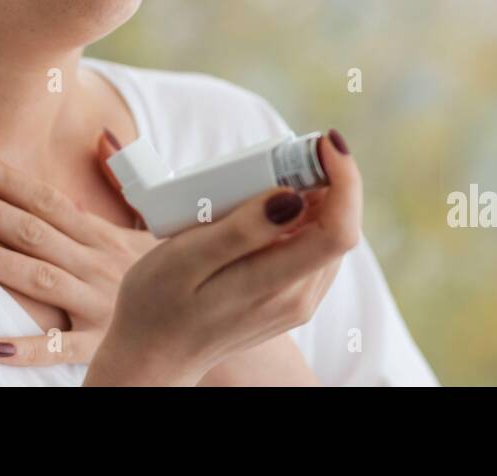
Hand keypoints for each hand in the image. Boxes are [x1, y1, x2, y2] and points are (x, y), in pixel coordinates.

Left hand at [0, 130, 159, 365]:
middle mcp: (95, 264)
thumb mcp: (149, 221)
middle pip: (33, 231)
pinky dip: (29, 348)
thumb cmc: (168, 269)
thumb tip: (104, 135)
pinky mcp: (100, 344)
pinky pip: (61, 348)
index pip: (48, 201)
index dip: (9, 180)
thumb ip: (123, 179)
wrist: (206, 315)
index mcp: (101, 235)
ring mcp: (97, 304)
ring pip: (38, 278)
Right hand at [84, 129, 360, 385]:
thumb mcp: (187, 258)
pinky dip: (297, 216)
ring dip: (309, 194)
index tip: (322, 142)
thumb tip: (294, 197)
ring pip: (325, 232)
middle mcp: (300, 298)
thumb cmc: (158, 303)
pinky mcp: (290, 298)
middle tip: (279, 152)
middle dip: (321, 178)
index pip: (340, 229)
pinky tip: (261, 207)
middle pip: (337, 223)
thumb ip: (242, 229)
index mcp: (278, 287)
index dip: (344, 178)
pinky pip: (309, 245)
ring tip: (262, 178)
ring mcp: (298, 301)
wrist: (152, 354)